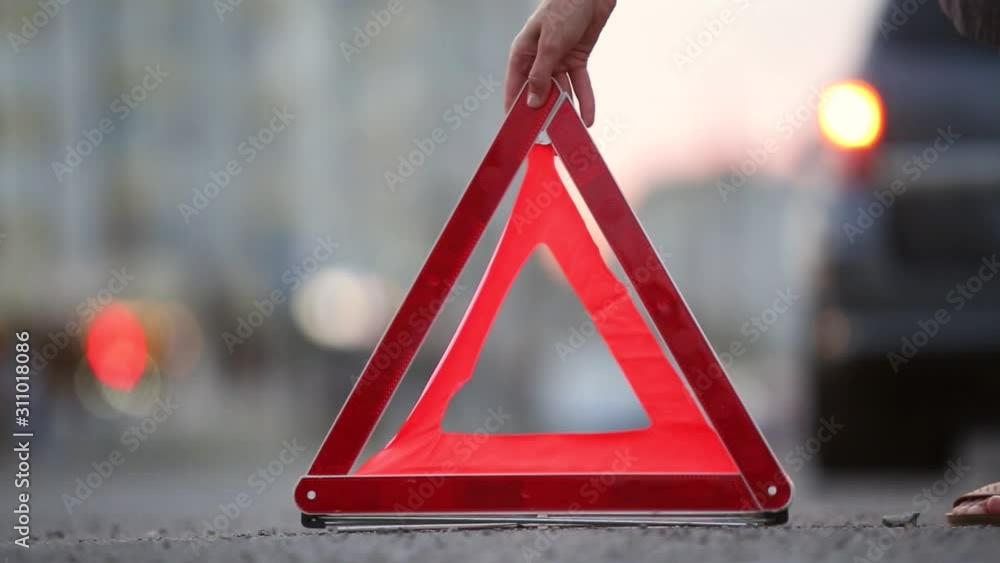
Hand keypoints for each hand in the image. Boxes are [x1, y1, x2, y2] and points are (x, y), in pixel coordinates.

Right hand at [504, 0, 615, 126]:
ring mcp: (558, 61)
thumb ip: (541, 74)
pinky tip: (588, 117)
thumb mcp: (549, 43)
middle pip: (538, 93)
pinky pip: (580, 84)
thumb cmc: (563, 6)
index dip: (515, 110)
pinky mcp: (577, 59)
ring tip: (568, 132)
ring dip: (566, 110)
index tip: (518, 131)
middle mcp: (538, 60)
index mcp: (522, 54)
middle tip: (547, 138)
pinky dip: (585, 99)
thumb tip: (532, 102)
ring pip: (561, 92)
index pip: (515, 88)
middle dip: (543, 114)